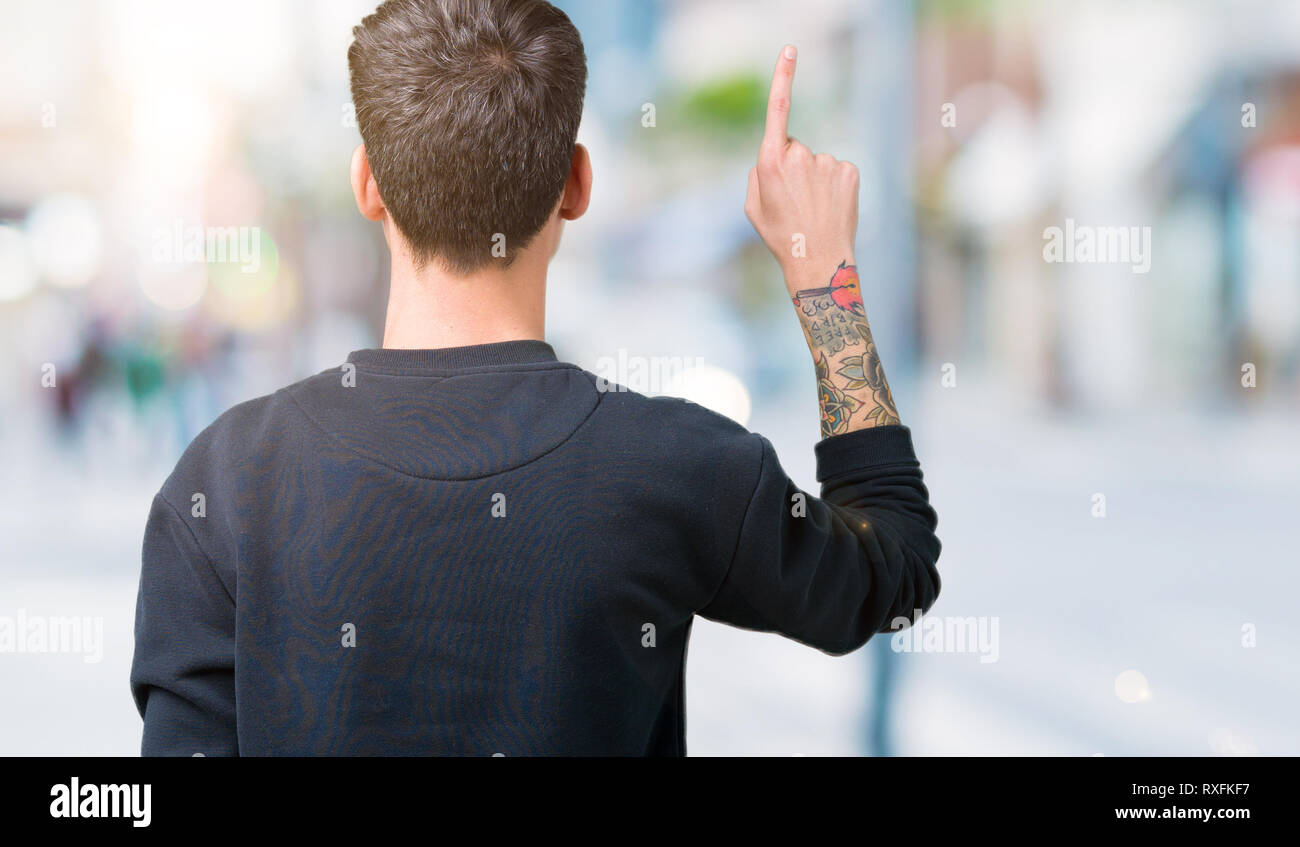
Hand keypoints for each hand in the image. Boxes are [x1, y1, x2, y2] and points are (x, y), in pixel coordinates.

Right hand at [744, 45, 859, 291]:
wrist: (818, 261)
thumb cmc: (781, 236)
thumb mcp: (754, 207)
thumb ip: (759, 173)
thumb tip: (773, 157)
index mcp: (770, 162)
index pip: (777, 110)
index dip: (783, 78)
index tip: (790, 51)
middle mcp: (799, 156)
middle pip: (794, 148)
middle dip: (793, 168)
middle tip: (793, 203)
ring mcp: (827, 162)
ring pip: (817, 163)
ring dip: (815, 181)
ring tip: (813, 210)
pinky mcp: (849, 171)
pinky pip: (837, 170)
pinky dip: (834, 186)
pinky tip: (830, 207)